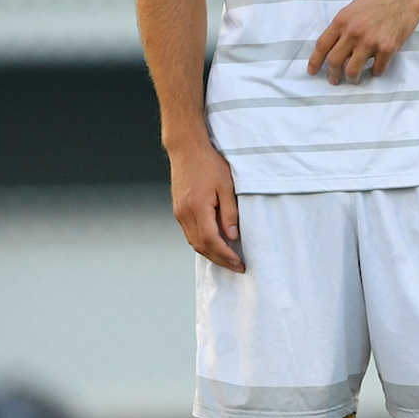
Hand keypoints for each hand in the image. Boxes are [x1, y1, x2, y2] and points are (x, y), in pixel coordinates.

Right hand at [169, 139, 242, 271]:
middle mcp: (184, 214)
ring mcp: (179, 213)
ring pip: (194, 242)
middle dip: (219, 260)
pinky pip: (190, 233)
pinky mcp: (179, 210)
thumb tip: (232, 236)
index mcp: (197, 208)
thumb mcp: (227, 186)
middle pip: (201, 246)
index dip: (225, 255)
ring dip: (211, 254)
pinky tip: (215, 245)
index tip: (239, 263)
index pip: (211, 241)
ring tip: (228, 260)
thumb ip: (230, 212)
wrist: (187, 150)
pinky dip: (202, 243)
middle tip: (237, 267)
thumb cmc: (210, 164)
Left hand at [308, 0, 418, 84]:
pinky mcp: (388, 47)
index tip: (312, 71)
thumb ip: (343, 28)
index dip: (315, 61)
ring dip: (352, 78)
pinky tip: (376, 68)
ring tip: (354, 79)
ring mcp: (370, 41)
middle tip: (335, 80)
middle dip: (333, 75)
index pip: (322, 46)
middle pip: (334, 61)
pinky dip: (376, 71)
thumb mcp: (353, 9)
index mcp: (342, 21)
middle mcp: (353, 32)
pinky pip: (377, 69)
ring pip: (353, 70)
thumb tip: (335, 48)